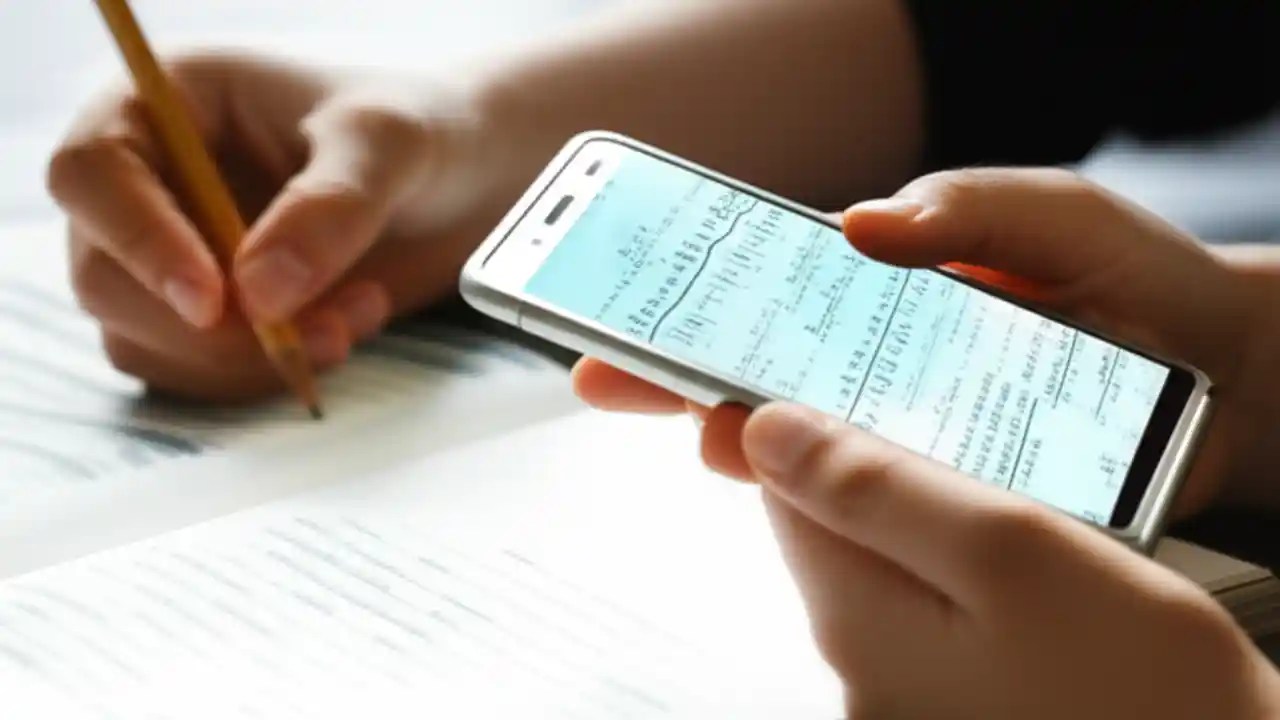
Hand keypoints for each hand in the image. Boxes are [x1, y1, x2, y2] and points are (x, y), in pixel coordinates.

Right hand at [47, 52, 514, 400]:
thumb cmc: (420, 128)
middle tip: (311, 328)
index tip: (213, 299)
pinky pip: (198, 371)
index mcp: (167, 105)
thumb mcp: (387, 144)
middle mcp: (154, 182)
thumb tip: (258, 296)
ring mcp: (177, 254)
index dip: (137, 241)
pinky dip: (264, 374)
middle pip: (105, 275)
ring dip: (245, 358)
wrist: (468, 180)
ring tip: (353, 320)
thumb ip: (329, 209)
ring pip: (148, 338)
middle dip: (208, 327)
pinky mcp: (216, 315)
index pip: (93, 173)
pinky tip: (344, 331)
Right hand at [575, 168, 1279, 517]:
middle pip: (766, 374)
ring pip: (812, 444)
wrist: (1229, 371)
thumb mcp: (1049, 212)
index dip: (694, 299)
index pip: (772, 295)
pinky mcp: (959, 490)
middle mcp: (891, 367)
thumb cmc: (1139, 277)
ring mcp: (920, 432)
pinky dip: (835, 494)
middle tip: (607, 374)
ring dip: (748, 439)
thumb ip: (961, 207)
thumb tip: (858, 227)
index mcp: (892, 293)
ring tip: (705, 431)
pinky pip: (885, 498)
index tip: (621, 304)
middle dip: (678, 372)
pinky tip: (796, 486)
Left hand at [738, 401, 1279, 718]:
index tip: (877, 378)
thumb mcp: (1009, 552)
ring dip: (942, 516)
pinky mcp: (955, 696)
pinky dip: (971, 568)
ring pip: (892, 561)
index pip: (782, 486)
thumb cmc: (1143, 689)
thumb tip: (766, 431)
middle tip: (976, 435)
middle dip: (894, 468)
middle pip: (836, 525)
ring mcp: (906, 689)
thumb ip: (877, 488)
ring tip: (1020, 495)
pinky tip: (1032, 559)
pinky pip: (935, 605)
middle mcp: (859, 665)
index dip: (820, 420)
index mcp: (853, 617)